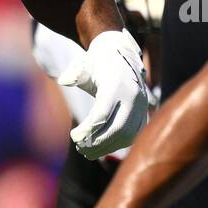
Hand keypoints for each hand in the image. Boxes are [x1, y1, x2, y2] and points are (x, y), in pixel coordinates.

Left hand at [59, 28, 148, 159]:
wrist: (121, 55)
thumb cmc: (97, 62)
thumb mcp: (83, 64)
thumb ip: (74, 73)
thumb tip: (63, 80)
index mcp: (116, 84)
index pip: (103, 114)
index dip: (89, 130)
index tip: (74, 137)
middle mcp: (132, 96)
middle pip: (117, 128)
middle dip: (97, 142)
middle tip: (80, 148)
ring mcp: (141, 105)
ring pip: (127, 135)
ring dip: (107, 147)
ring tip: (87, 152)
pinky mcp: (144, 112)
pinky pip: (133, 134)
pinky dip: (118, 144)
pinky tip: (101, 148)